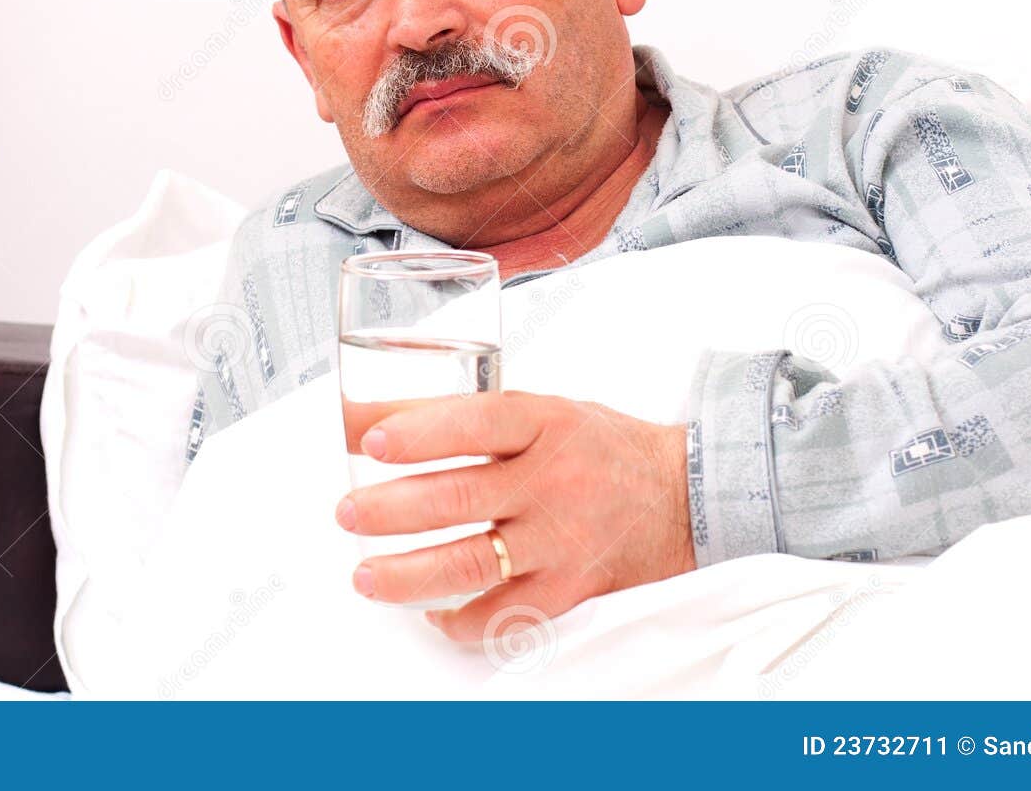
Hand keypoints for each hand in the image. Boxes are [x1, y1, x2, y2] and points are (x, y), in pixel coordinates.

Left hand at [335, 390, 696, 641]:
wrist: (682, 495)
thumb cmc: (600, 447)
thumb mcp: (543, 409)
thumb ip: (470, 415)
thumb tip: (374, 419)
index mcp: (545, 423)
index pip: (477, 422)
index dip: (421, 431)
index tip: (372, 440)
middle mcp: (553, 480)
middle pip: (459, 497)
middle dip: (391, 509)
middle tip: (349, 514)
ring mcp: (561, 539)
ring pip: (472, 563)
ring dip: (408, 574)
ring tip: (366, 574)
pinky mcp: (568, 587)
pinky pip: (506, 616)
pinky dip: (462, 620)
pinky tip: (433, 613)